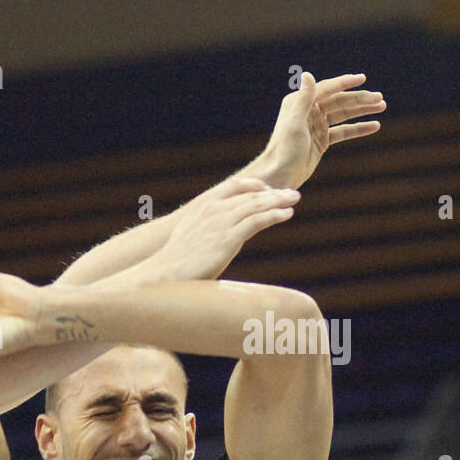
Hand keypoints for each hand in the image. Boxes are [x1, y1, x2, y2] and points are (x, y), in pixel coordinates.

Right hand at [152, 177, 300, 279]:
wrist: (165, 273)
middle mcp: (213, 208)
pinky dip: (274, 215)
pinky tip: (287, 214)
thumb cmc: (178, 260)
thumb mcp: (192, 234)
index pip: (234, 185)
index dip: (255, 186)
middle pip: (250, 195)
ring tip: (294, 200)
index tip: (269, 190)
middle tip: (291, 194)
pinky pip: (257, 221)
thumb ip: (207, 227)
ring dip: (279, 201)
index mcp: (203, 204)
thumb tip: (219, 234)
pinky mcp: (228, 238)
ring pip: (256, 205)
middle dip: (274, 193)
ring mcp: (220, 222)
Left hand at [259, 72, 384, 188]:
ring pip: (344, 114)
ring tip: (381, 107)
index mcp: (300, 102)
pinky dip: (358, 128)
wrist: (280, 175)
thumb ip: (303, 99)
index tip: (362, 79)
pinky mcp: (322, 140)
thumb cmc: (284, 150)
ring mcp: (317, 125)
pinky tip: (374, 126)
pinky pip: (344, 131)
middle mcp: (308, 110)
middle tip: (380, 99)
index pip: (327, 89)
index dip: (345, 83)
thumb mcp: (294, 124)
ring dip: (363, 110)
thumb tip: (308, 74)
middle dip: (360, 99)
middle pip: (339, 101)